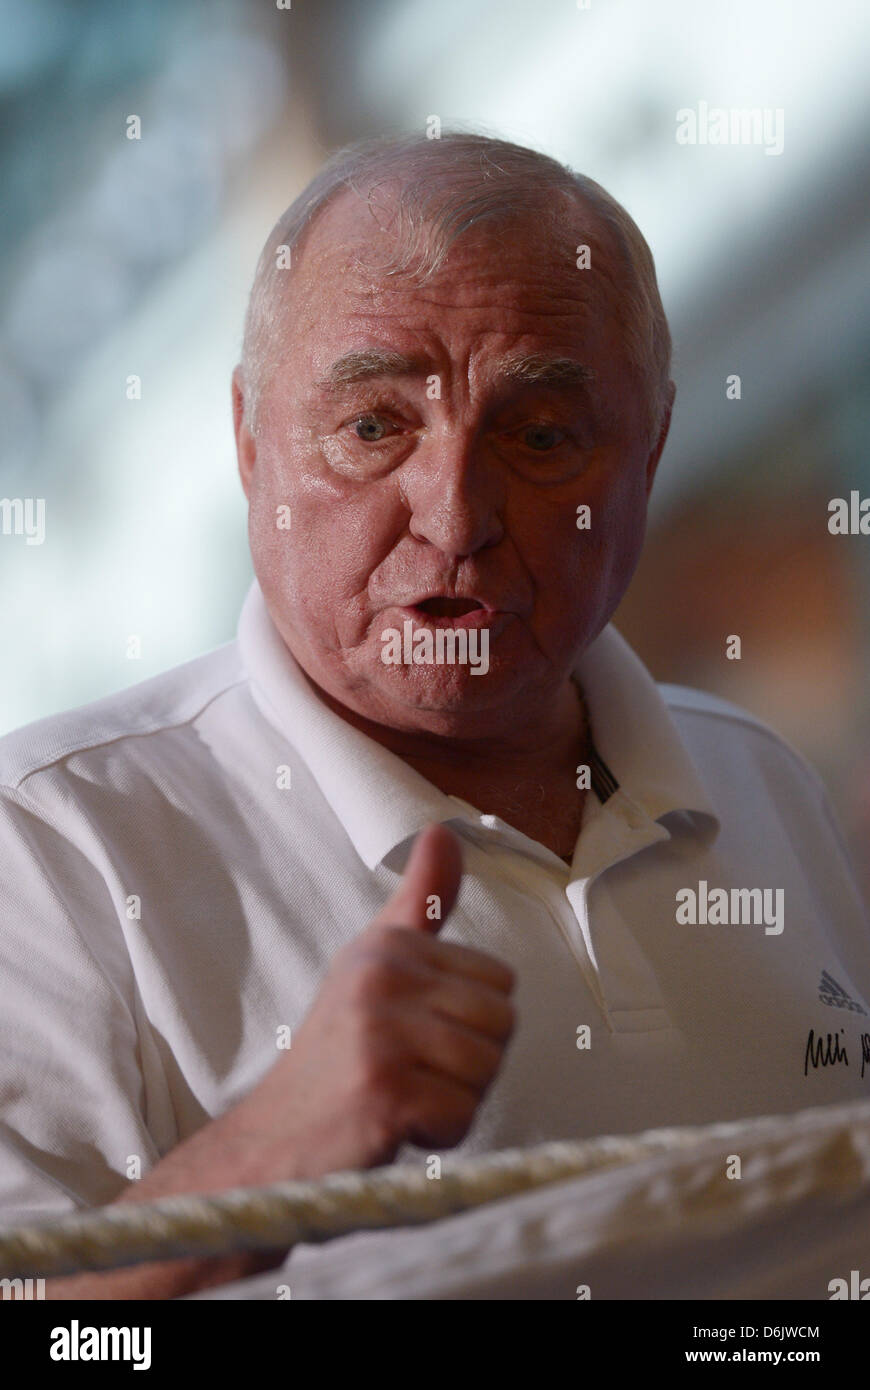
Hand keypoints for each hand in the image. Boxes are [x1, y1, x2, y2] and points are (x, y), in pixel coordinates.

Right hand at [248, 822, 515, 1177]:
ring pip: (488, 1068)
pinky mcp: (383, 1089)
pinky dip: (437, 1137)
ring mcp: (380, 1031)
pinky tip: (392, 1127)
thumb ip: (420, 901)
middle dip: (469, 1064)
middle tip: (409, 1074)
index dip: (469, 1023)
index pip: (500, 982)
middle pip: (502, 1023)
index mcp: (386, 945)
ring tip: (399, 1098)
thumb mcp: (373, 964)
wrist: (267, 1147)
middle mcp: (380, 976)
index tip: (415, 1038)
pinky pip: (463, 1114)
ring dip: (453, 1102)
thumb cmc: (333, 1060)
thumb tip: (445, 831)